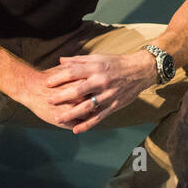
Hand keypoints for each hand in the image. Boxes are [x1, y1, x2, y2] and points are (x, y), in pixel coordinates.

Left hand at [14, 53, 157, 132]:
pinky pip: (99, 116)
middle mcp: (102, 81)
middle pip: (78, 90)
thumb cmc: (117, 63)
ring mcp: (109, 94)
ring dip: (72, 114)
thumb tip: (60, 61)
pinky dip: (88, 124)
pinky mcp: (115, 105)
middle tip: (49, 101)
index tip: (46, 83)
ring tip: (58, 118)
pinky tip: (76, 130)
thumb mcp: (99, 58)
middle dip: (62, 97)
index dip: (59, 78)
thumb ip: (79, 60)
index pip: (73, 72)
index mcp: (96, 68)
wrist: (141, 70)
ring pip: (88, 106)